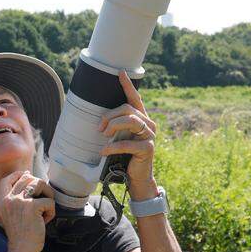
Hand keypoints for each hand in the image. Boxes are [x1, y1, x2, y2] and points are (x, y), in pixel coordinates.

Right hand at [0, 171, 54, 251]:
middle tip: (43, 200)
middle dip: (40, 186)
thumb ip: (16, 197)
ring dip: (48, 194)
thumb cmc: (20, 234)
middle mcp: (9, 199)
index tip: (28, 176)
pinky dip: (51, 211)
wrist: (22, 249)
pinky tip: (45, 221)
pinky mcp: (32, 206)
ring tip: (46, 208)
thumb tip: (28, 175)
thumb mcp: (11, 214)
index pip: (6, 179)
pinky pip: (49, 201)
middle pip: (27, 178)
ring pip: (39, 183)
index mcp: (2, 201)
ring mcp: (20, 201)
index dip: (18, 175)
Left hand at [99, 70, 158, 195]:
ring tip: (104, 136)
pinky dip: (114, 146)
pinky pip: (129, 142)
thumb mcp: (120, 138)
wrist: (136, 178)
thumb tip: (100, 120)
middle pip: (128, 109)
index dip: (127, 85)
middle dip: (110, 116)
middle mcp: (149, 124)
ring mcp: (150, 135)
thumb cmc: (125, 157)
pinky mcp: (148, 148)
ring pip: (131, 120)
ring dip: (113, 126)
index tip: (120, 72)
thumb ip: (116, 127)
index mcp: (142, 119)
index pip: (135, 98)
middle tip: (100, 128)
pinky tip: (104, 150)